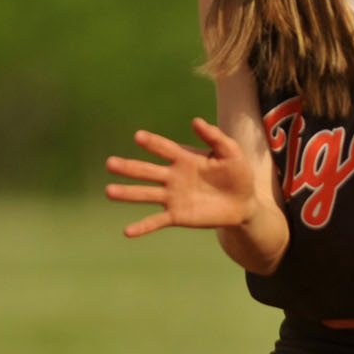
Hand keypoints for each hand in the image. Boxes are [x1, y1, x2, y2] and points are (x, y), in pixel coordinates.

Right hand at [103, 117, 258, 237]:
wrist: (244, 203)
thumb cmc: (237, 174)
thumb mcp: (231, 152)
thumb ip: (214, 137)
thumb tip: (196, 121)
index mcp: (185, 158)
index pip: (165, 149)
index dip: (153, 143)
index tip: (139, 137)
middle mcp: (173, 177)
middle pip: (147, 171)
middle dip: (129, 167)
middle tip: (110, 163)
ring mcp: (173, 197)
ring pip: (146, 194)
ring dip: (127, 193)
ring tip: (109, 192)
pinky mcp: (177, 215)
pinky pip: (156, 220)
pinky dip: (142, 226)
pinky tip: (127, 232)